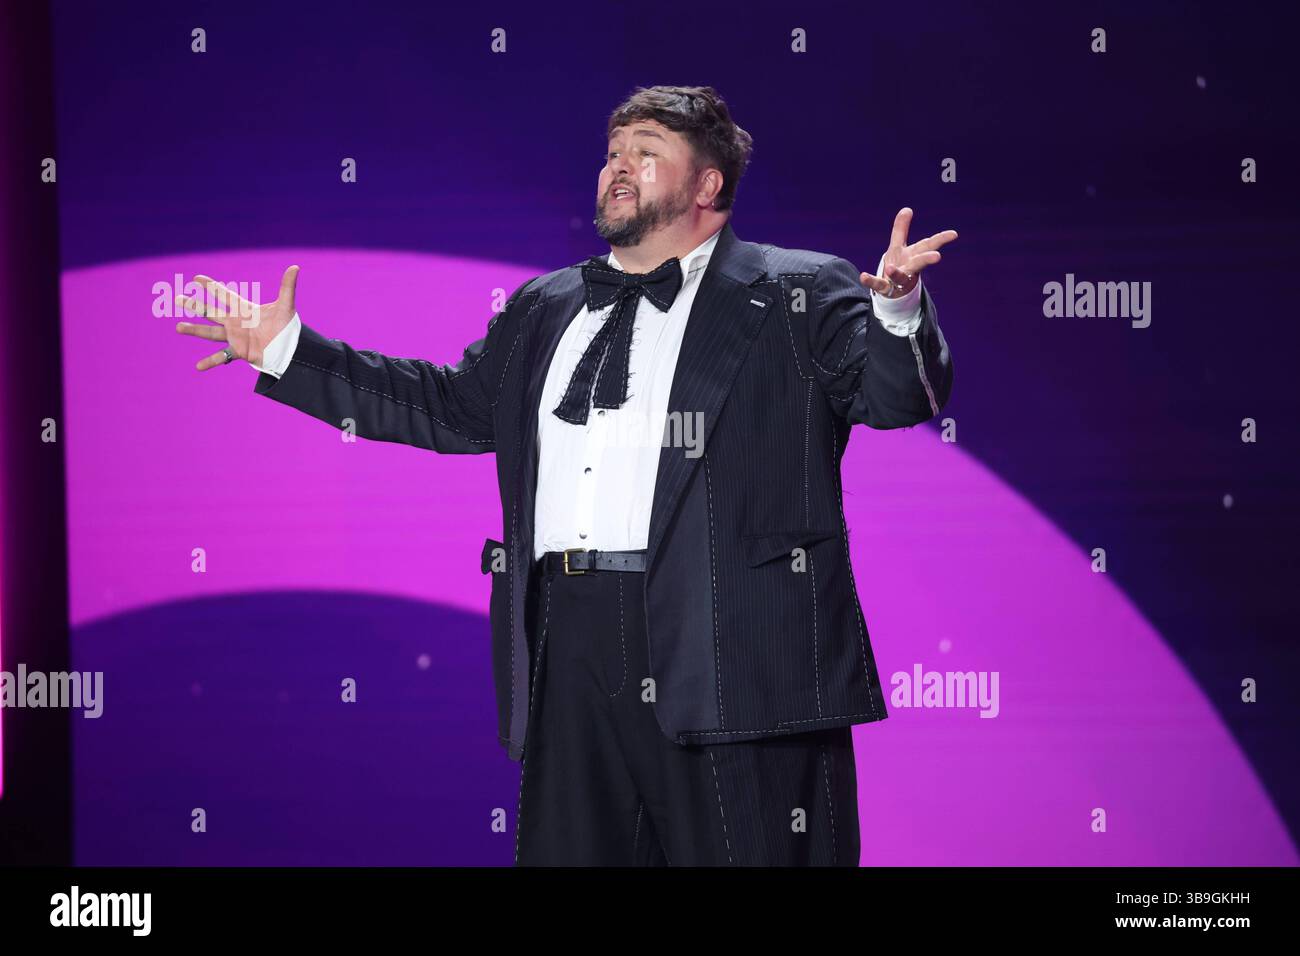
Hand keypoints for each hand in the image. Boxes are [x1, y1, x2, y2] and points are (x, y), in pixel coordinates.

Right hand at [174, 264, 299, 369]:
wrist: (289, 348)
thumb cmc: (287, 326)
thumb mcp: (286, 306)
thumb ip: (287, 287)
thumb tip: (295, 267)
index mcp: (244, 309)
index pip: (225, 295)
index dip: (211, 287)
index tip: (196, 278)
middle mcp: (236, 322)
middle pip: (211, 312)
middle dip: (195, 306)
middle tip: (176, 299)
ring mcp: (235, 336)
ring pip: (211, 333)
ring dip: (195, 330)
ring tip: (178, 327)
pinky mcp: (239, 351)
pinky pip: (222, 357)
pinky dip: (211, 361)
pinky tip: (198, 367)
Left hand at [859, 207, 957, 298]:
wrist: (893, 293)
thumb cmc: (900, 266)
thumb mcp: (898, 246)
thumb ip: (901, 229)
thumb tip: (907, 209)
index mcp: (914, 256)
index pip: (928, 246)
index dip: (941, 239)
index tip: (954, 234)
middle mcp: (909, 269)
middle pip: (919, 263)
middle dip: (927, 259)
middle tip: (937, 257)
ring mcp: (898, 280)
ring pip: (900, 277)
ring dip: (896, 273)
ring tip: (889, 268)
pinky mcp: (885, 289)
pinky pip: (878, 285)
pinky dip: (870, 281)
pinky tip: (863, 276)